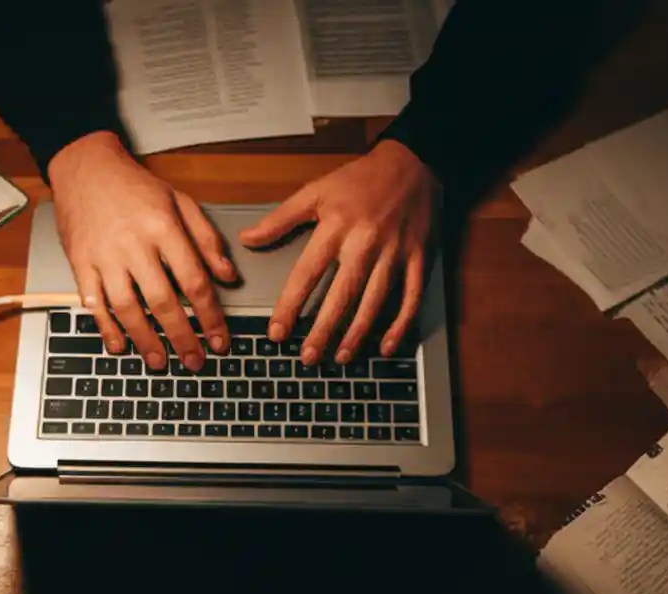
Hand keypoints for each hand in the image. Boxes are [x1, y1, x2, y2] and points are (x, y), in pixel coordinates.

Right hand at [47, 131, 235, 370]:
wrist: (85, 167)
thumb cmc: (134, 186)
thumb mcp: (180, 201)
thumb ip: (206, 239)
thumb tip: (227, 275)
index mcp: (163, 228)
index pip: (194, 281)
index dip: (210, 316)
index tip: (220, 339)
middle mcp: (134, 245)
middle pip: (163, 301)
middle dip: (182, 337)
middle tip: (195, 361)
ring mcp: (104, 256)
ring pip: (127, 307)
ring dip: (145, 340)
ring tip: (160, 361)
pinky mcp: (80, 263)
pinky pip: (93, 302)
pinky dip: (106, 328)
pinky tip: (119, 346)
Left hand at [239, 139, 439, 363]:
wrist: (414, 162)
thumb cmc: (360, 179)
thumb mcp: (316, 191)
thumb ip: (280, 219)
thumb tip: (248, 239)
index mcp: (336, 227)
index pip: (307, 273)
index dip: (291, 305)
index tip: (277, 332)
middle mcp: (365, 244)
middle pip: (342, 294)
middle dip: (323, 329)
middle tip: (308, 357)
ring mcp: (395, 253)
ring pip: (375, 301)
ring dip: (357, 333)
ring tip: (340, 357)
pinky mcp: (419, 258)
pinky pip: (411, 297)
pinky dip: (401, 325)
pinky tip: (387, 347)